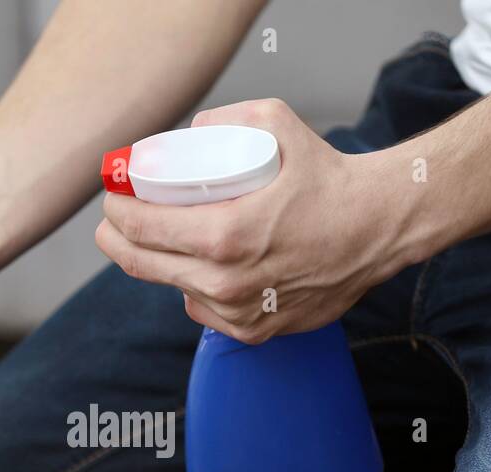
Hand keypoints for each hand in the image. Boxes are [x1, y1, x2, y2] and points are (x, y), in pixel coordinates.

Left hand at [94, 98, 414, 343]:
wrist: (377, 229)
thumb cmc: (329, 179)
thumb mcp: (277, 125)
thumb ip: (225, 121)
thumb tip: (186, 137)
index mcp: (224, 235)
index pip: (138, 228)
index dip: (114, 208)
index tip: (113, 194)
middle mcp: (225, 281)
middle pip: (140, 263)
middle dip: (117, 236)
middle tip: (116, 218)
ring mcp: (238, 311)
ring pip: (170, 286)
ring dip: (156, 261)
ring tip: (160, 237)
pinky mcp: (252, 331)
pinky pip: (202, 309)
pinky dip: (194, 288)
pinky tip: (202, 267)